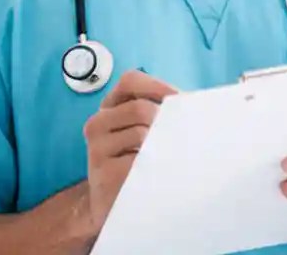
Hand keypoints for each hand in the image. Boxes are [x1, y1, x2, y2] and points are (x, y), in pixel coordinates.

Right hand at [82, 70, 177, 232]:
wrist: (115, 206)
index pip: (129, 81)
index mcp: (110, 108)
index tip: (178, 99)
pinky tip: (153, 174)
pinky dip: (154, 166)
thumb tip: (190, 100)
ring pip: (141, 134)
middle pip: (140, 109)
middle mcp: (97, 124)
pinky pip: (139, 160)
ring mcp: (97, 149)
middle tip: (175, 139)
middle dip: (164, 122)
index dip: (156, 86)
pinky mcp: (104, 174)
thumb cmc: (138, 161)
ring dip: (161, 146)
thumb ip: (161, 110)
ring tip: (162, 159)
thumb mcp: (146, 130)